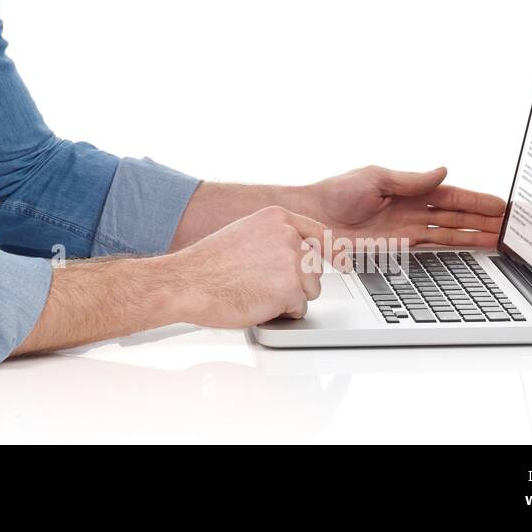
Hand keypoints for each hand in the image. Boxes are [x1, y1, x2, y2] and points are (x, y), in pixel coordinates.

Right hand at [173, 204, 325, 326]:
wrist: (188, 282)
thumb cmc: (208, 264)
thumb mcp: (245, 234)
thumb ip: (274, 237)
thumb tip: (297, 250)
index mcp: (277, 218)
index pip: (320, 234)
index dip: (333, 252)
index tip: (343, 263)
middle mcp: (289, 235)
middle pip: (316, 267)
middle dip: (297, 282)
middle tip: (264, 284)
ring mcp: (292, 261)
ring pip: (310, 289)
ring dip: (290, 298)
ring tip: (257, 292)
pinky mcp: (290, 288)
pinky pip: (299, 309)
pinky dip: (281, 313)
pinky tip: (257, 303)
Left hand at [306, 165, 505, 260]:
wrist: (312, 217)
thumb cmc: (336, 192)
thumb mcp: (375, 178)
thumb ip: (411, 179)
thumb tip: (442, 171)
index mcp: (409, 189)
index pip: (451, 195)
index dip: (477, 201)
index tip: (501, 205)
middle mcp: (412, 210)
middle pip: (457, 216)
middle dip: (485, 220)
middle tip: (513, 226)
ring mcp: (407, 230)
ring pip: (451, 233)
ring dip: (477, 236)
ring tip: (503, 239)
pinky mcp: (399, 247)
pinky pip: (434, 248)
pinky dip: (455, 248)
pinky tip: (473, 249)